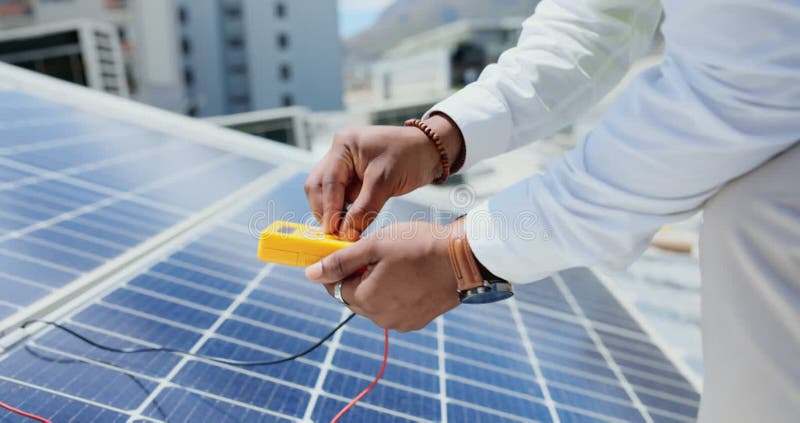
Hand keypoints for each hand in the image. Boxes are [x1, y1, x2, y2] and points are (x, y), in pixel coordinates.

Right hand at [305, 114, 462, 240]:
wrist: (431, 151)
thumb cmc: (411, 156)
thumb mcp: (385, 182)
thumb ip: (364, 209)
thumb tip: (345, 235)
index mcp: (344, 145)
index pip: (328, 181)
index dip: (329, 209)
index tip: (332, 232)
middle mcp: (339, 153)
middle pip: (318, 186)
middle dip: (324, 210)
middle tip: (333, 234)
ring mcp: (345, 164)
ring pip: (326, 192)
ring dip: (332, 212)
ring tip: (341, 232)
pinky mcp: (354, 176)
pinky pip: (341, 196)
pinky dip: (343, 211)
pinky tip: (349, 225)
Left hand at [305, 221, 459, 331]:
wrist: (463, 260)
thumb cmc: (418, 246)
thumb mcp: (374, 246)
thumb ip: (340, 261)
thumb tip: (310, 274)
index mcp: (366, 300)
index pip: (335, 287)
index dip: (338, 268)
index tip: (349, 253)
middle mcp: (381, 318)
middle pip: (354, 298)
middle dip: (357, 278)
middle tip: (373, 255)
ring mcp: (400, 323)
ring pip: (375, 304)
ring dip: (376, 286)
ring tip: (394, 264)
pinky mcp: (417, 321)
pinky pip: (394, 308)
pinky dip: (395, 294)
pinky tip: (408, 276)